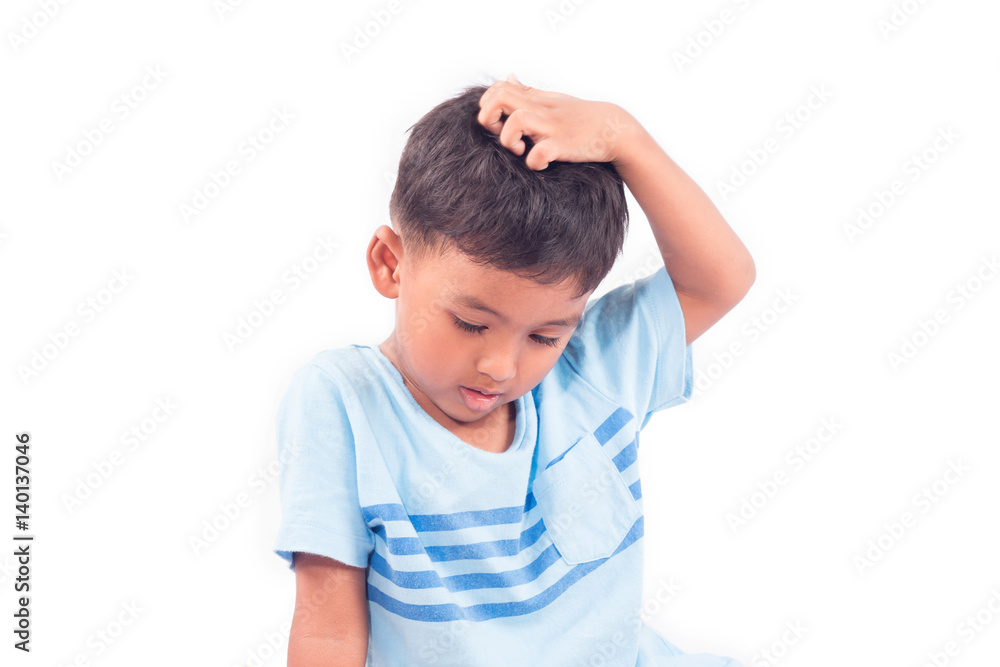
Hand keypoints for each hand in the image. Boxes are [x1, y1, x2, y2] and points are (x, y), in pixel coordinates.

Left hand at [477, 74, 639, 169]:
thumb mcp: (552, 99)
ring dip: (508, 139)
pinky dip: (534, 161)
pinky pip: (540, 152)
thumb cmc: (581, 116)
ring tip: (520, 150)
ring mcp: (552, 127)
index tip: (498, 122)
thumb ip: (527, 91)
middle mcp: (541, 110)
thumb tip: (509, 77)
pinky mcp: (563, 146)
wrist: (614, 128)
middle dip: (489, 119)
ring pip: (516, 121)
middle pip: (500, 98)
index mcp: (535, 100)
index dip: (488, 104)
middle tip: (501, 134)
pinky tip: (539, 164)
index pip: (499, 87)